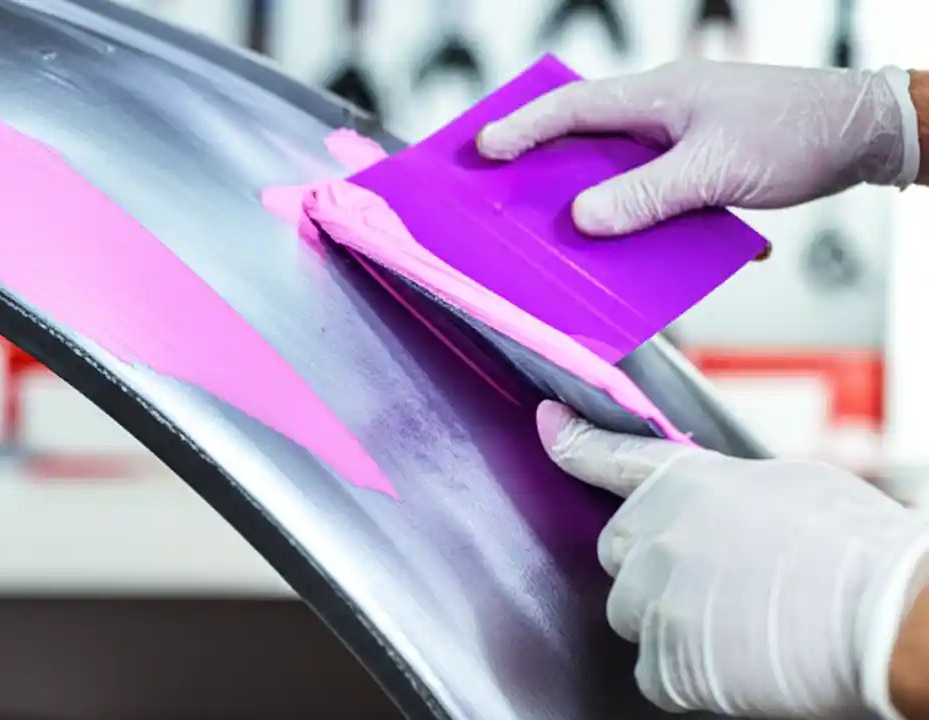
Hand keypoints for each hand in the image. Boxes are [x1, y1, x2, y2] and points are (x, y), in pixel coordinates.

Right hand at [477, 61, 920, 235]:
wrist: (867, 134)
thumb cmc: (797, 133)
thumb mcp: (714, 170)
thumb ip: (645, 196)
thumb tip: (582, 220)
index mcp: (659, 94)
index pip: (575, 107)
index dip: (525, 128)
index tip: (485, 149)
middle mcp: (664, 109)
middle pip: (585, 133)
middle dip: (541, 158)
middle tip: (499, 184)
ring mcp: (682, 134)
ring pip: (617, 165)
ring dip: (592, 194)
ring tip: (559, 228)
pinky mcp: (700, 161)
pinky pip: (651, 186)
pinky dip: (637, 211)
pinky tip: (640, 244)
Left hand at [536, 400, 928, 718]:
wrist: (888, 615)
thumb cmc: (858, 548)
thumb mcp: (788, 485)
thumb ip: (726, 492)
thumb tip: (717, 507)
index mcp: (688, 481)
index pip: (610, 456)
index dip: (573, 441)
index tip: (549, 423)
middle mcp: (656, 534)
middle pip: (619, 552)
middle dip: (653, 566)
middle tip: (720, 583)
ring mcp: (654, 598)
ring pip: (632, 614)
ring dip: (669, 622)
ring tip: (740, 625)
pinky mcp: (665, 661)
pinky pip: (653, 671)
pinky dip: (685, 674)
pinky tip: (736, 663)